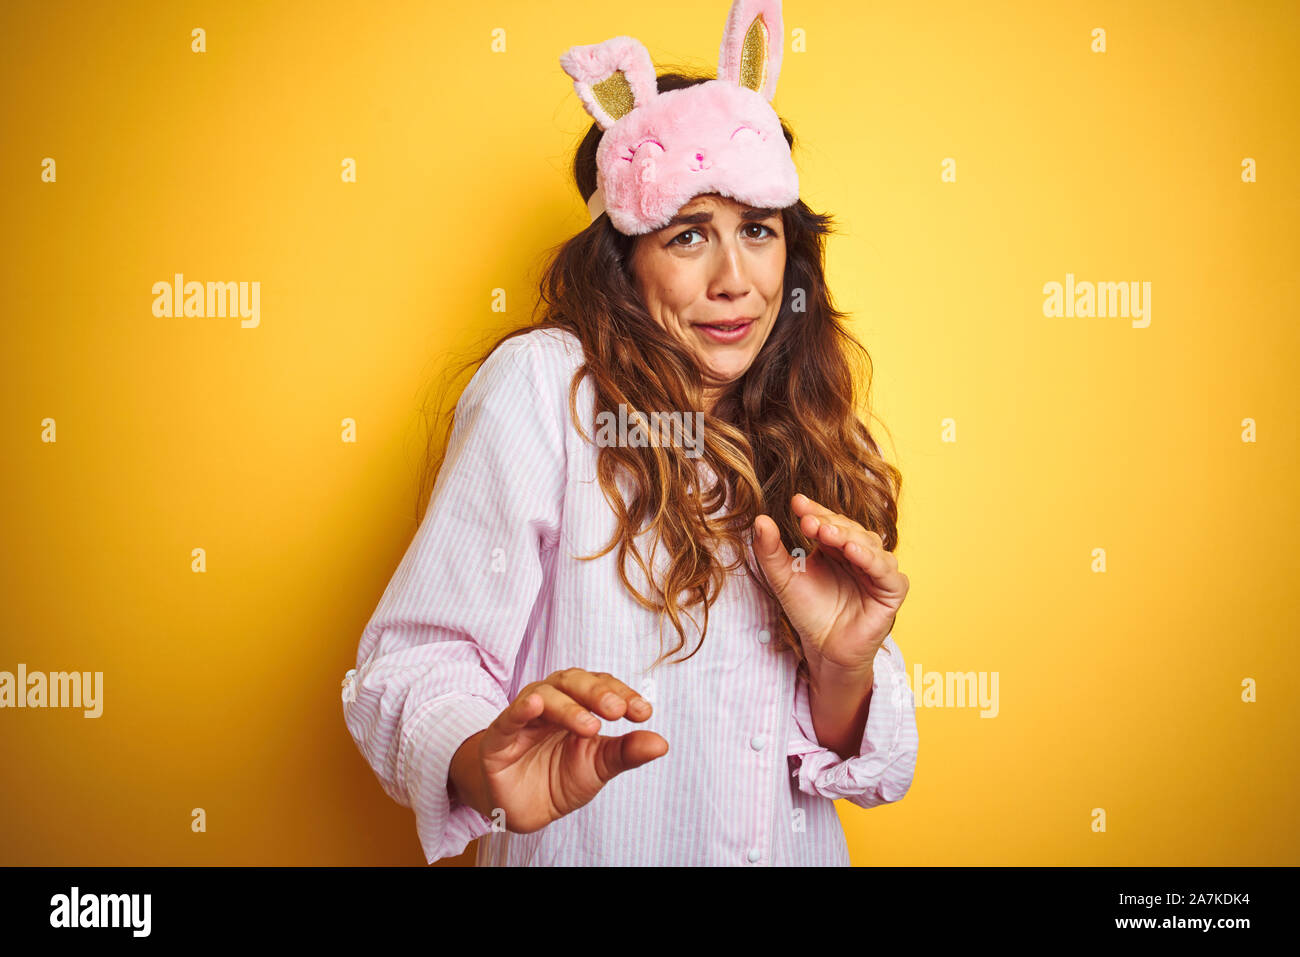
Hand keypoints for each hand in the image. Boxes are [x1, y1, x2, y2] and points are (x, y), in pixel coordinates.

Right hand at [454, 669, 667, 833]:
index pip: (601, 687)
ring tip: (591, 726)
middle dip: (597, 693)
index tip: (644, 712)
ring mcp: (524, 718)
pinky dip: (521, 709)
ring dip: (569, 707)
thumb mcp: (598, 767)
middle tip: (618, 710)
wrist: (519, 810)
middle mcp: (550, 703)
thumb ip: (626, 753)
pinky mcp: (498, 739)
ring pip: (544, 696)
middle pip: (572, 682)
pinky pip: (509, 718)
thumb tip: (662, 743)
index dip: (623, 695)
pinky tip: (535, 704)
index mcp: (577, 704)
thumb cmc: (557, 779)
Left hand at [751, 493, 908, 675]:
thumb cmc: (808, 612)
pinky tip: (853, 552)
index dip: (814, 510)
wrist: (823, 649)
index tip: (797, 503)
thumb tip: (760, 519)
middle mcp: (860, 553)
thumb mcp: (783, 578)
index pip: (827, 520)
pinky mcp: (892, 590)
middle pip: (849, 528)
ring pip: (869, 543)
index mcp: (836, 545)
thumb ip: (770, 551)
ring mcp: (878, 570)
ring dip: (848, 536)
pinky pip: (885, 570)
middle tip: (809, 521)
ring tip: (827, 532)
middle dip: (829, 523)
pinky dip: (871, 559)